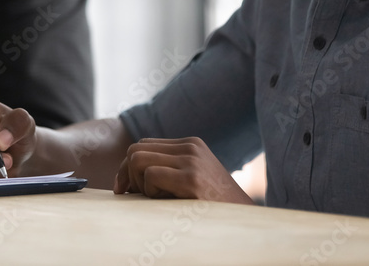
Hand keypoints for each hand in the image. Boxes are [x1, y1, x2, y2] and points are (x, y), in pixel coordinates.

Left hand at [113, 137, 253, 203]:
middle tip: (134, 196)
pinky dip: (149, 192)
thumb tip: (125, 174)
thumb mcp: (191, 178)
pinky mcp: (191, 179)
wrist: (243, 223)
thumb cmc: (212, 207)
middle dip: (127, 174)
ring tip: (154, 199)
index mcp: (190, 144)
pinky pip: (150, 176)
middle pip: (135, 149)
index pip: (143, 144)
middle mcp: (190, 147)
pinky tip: (166, 203)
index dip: (129, 167)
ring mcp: (191, 161)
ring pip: (137, 159)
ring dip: (138, 183)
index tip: (127, 189)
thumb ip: (168, 168)